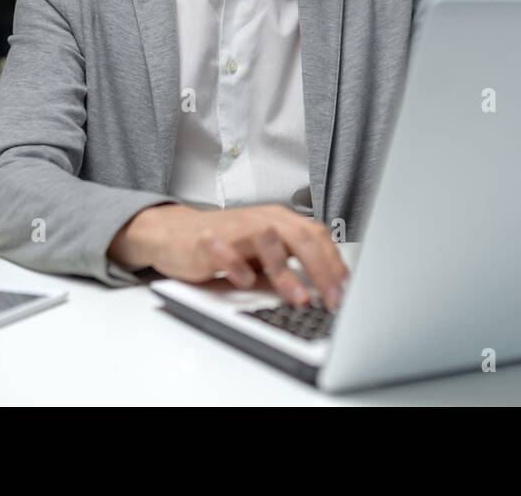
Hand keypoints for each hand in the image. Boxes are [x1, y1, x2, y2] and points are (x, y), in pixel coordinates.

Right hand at [111, 203, 347, 309]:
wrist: (175, 233)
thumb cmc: (226, 243)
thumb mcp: (264, 251)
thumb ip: (292, 262)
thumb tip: (326, 288)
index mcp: (280, 220)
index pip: (317, 236)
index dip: (334, 263)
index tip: (345, 290)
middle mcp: (262, 220)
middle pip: (300, 238)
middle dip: (321, 270)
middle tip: (332, 299)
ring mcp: (235, 228)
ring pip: (268, 242)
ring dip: (286, 272)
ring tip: (299, 298)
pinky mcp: (208, 241)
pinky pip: (227, 252)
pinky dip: (239, 268)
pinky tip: (246, 283)